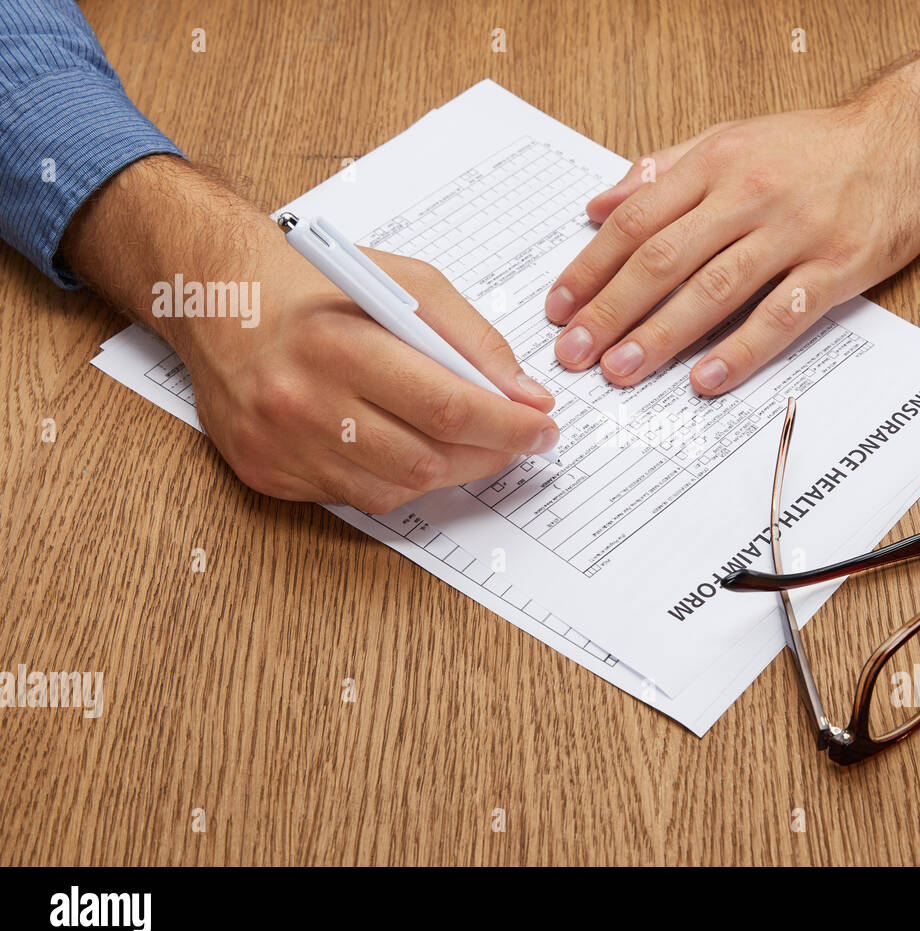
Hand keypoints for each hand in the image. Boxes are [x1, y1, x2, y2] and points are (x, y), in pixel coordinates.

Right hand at [62, 156, 558, 513]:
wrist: (217, 298)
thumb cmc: (319, 287)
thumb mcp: (406, 285)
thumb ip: (473, 341)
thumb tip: (527, 399)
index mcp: (339, 344)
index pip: (447, 407)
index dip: (508, 426)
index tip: (543, 428)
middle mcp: (301, 401)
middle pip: (425, 459)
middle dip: (487, 454)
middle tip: (518, 439)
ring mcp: (279, 445)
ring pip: (395, 490)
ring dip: (446, 471)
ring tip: (466, 442)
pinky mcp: (265, 473)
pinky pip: (355, 498)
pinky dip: (395, 480)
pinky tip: (405, 447)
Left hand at [546, 43, 919, 393]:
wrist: (908, 137)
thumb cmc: (814, 146)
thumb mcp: (731, 139)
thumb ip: (661, 171)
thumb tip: (596, 206)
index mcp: (716, 163)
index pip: (635, 220)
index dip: (591, 268)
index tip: (558, 309)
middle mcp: (748, 194)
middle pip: (663, 258)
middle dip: (610, 311)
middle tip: (574, 355)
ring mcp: (794, 232)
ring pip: (714, 289)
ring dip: (660, 335)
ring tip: (621, 371)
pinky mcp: (837, 267)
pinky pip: (782, 315)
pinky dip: (742, 350)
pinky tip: (707, 379)